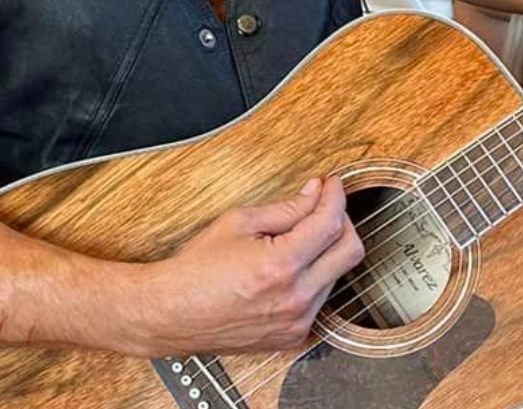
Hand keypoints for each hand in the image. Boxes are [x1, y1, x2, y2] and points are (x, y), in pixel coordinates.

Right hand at [128, 177, 364, 356]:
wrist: (173, 313)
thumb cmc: (197, 269)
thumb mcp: (238, 222)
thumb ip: (285, 208)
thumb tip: (315, 193)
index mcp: (281, 266)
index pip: (330, 224)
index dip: (335, 197)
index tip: (332, 185)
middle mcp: (295, 298)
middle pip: (350, 251)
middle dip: (342, 222)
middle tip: (323, 208)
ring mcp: (296, 322)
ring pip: (337, 275)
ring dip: (325, 252)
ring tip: (294, 243)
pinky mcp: (293, 337)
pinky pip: (320, 300)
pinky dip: (313, 279)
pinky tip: (288, 272)